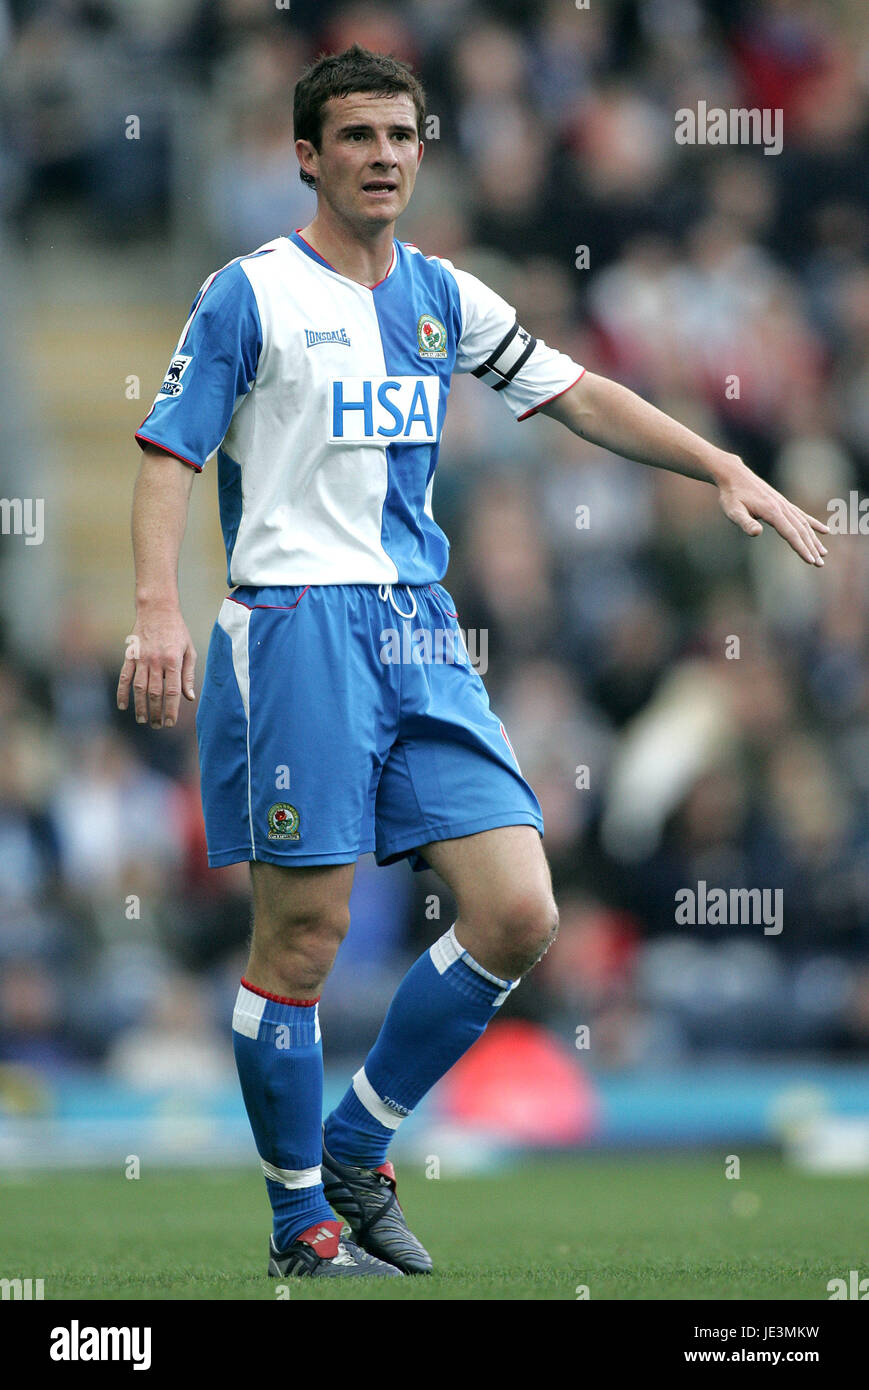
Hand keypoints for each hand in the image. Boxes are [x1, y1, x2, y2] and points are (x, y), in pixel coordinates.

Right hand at [117, 607, 196, 727]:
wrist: (157, 609)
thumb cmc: (177, 630)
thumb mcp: (189, 650)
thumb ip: (188, 675)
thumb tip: (189, 697)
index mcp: (173, 661)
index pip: (172, 692)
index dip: (171, 709)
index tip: (170, 723)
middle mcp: (156, 661)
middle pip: (155, 693)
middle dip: (156, 712)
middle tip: (157, 725)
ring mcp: (141, 659)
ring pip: (139, 688)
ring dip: (140, 706)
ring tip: (142, 720)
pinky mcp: (130, 656)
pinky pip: (124, 677)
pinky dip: (122, 692)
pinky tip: (123, 706)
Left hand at [716, 456, 828, 565]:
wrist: (734, 475)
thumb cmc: (731, 496)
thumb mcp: (733, 511)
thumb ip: (745, 522)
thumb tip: (757, 533)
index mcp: (772, 511)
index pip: (791, 533)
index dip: (801, 548)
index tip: (811, 561)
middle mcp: (782, 507)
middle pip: (801, 531)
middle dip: (811, 548)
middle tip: (820, 564)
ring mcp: (784, 505)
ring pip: (804, 524)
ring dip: (814, 539)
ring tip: (824, 553)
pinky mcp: (783, 503)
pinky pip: (802, 515)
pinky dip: (814, 524)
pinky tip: (825, 530)